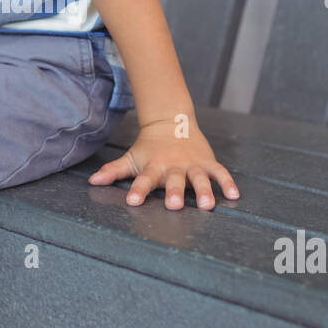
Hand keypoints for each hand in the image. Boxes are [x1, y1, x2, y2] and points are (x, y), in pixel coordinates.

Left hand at [88, 119, 239, 210]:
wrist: (172, 122)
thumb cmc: (149, 148)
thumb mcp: (132, 159)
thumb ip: (114, 171)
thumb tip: (92, 182)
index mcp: (154, 167)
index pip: (144, 179)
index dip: (138, 190)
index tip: (132, 201)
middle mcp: (174, 166)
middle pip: (174, 180)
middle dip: (174, 193)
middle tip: (173, 206)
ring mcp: (192, 164)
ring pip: (199, 178)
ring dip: (204, 191)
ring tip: (207, 206)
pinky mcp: (208, 162)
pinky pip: (220, 172)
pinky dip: (228, 183)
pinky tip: (235, 196)